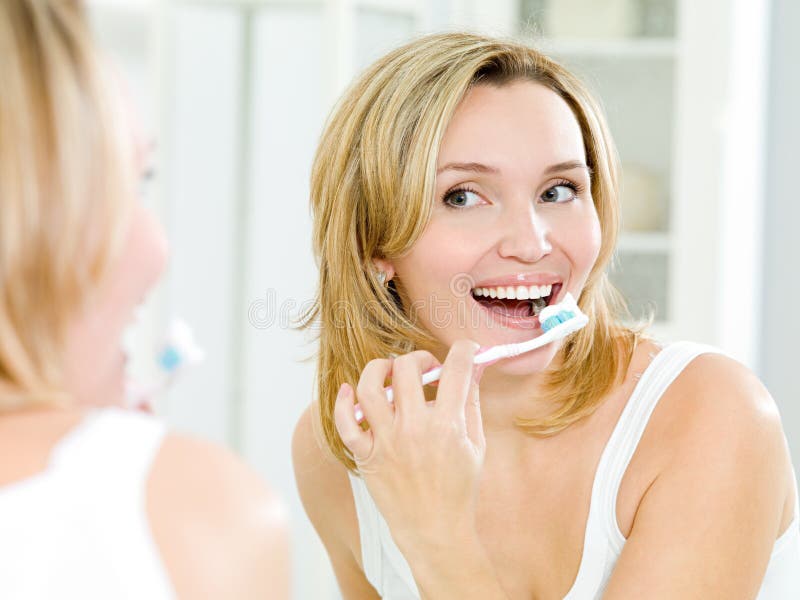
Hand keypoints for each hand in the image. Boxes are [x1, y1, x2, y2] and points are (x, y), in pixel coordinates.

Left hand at [334, 339, 485, 553]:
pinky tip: (349, 390)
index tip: (466, 349)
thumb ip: (472, 404)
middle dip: (419, 359)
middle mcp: (414, 429)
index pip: (457, 370)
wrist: (435, 532)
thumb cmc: (459, 490)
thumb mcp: (476, 445)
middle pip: (406, 370)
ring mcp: (387, 442)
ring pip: (369, 388)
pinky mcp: (366, 457)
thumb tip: (474, 371)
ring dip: (378, 369)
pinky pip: (345, 423)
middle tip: (426, 368)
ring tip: (389, 372)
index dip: (465, 350)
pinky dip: (342, 403)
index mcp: (448, 426)